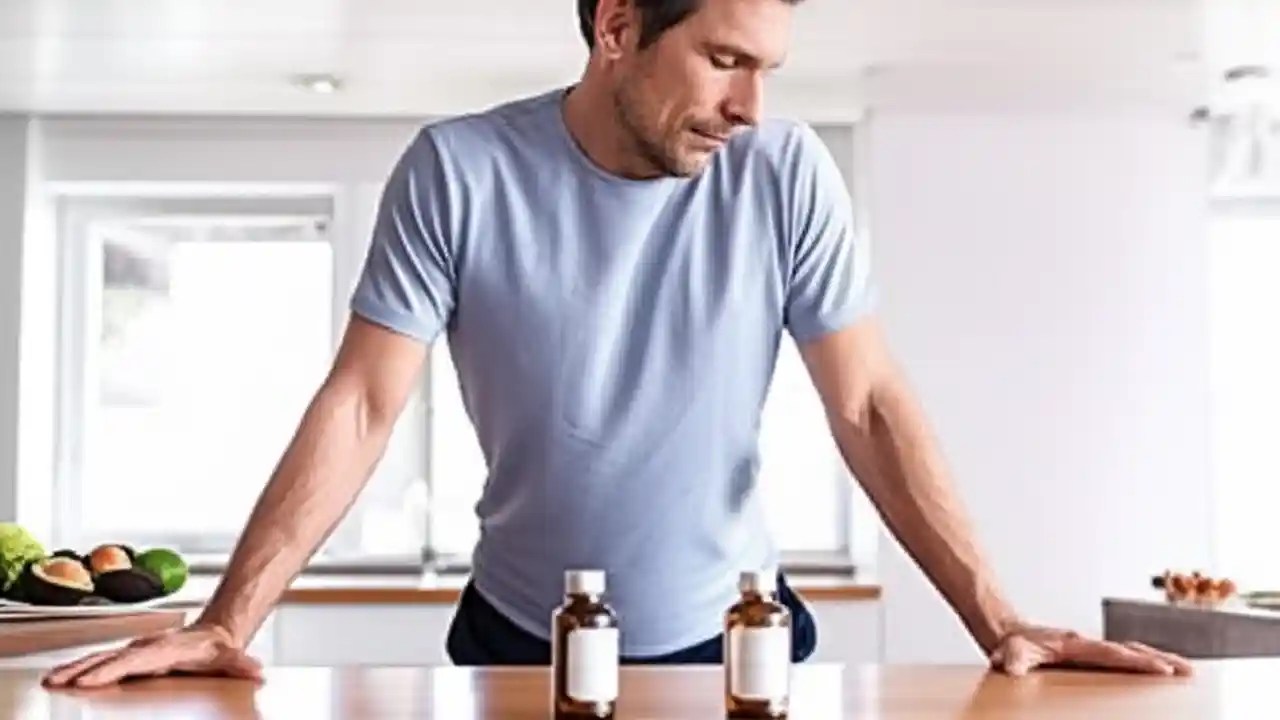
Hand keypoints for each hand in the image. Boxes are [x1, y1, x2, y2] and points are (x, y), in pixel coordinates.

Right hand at [42, 624, 262, 688]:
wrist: (217, 631)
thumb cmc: (218, 648)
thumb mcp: (232, 658)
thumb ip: (241, 665)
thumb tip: (257, 671)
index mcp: (164, 650)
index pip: (133, 661)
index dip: (110, 670)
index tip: (88, 680)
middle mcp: (146, 647)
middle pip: (109, 657)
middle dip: (82, 669)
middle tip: (57, 680)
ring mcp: (137, 650)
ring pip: (101, 658)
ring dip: (75, 668)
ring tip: (51, 680)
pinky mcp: (131, 656)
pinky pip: (102, 661)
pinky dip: (82, 668)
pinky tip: (65, 678)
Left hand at [988, 623, 1192, 676]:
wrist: (1009, 631)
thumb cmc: (1012, 645)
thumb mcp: (1010, 653)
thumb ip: (1014, 661)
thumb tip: (1012, 668)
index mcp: (1075, 645)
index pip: (1112, 654)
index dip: (1136, 662)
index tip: (1160, 669)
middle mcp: (1088, 643)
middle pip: (1131, 650)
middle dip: (1160, 660)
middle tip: (1188, 671)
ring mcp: (1092, 647)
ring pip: (1133, 651)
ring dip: (1160, 659)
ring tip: (1187, 671)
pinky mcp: (1093, 653)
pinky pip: (1126, 656)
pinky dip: (1146, 660)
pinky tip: (1160, 668)